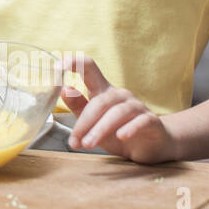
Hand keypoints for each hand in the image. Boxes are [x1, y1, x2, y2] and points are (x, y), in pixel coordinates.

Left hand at [62, 56, 177, 162]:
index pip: (89, 68)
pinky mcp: (151, 120)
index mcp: (103, 90)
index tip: (57, 67)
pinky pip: (140, 121)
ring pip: (117, 113)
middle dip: (85, 122)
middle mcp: (120, 95)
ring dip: (100, 129)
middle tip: (74, 141)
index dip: (74, 63)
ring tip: (88, 144)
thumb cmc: (116, 131)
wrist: (149, 145)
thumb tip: (64, 90)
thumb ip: (79, 106)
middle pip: (100, 101)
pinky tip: (121, 136)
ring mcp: (136, 106)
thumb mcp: (93, 122)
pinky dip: (130, 128)